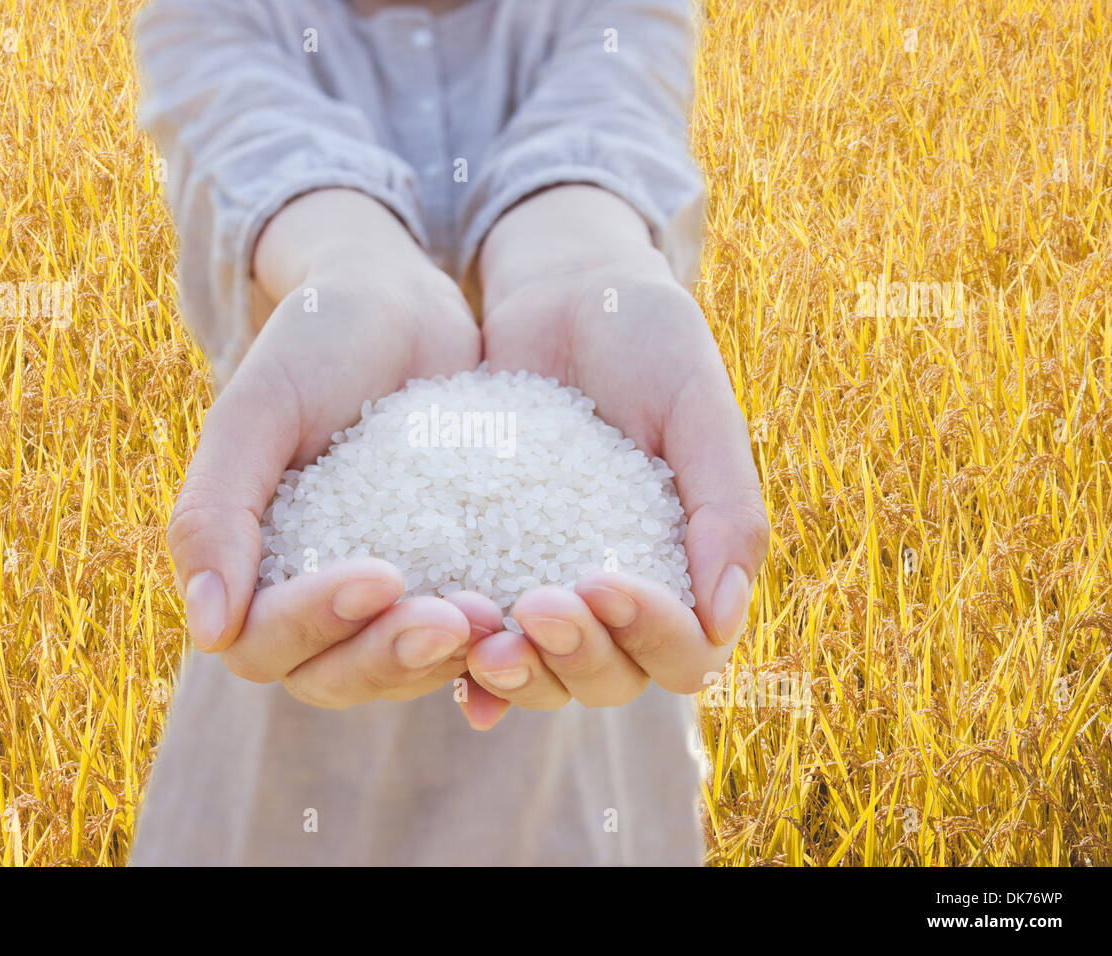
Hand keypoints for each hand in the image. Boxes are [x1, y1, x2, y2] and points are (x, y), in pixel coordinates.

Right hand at [168, 189, 502, 708]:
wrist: (398, 302)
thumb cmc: (315, 344)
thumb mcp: (259, 411)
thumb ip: (215, 513)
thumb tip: (207, 633)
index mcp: (249, 569)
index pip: (264, 643)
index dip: (315, 623)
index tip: (381, 575)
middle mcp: (309, 599)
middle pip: (333, 678)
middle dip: (390, 655)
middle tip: (455, 617)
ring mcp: (380, 598)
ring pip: (398, 671)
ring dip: (442, 658)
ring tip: (496, 615)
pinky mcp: (442, 580)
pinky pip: (458, 637)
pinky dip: (487, 641)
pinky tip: (527, 615)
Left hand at [457, 186, 769, 728]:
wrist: (560, 293)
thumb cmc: (647, 340)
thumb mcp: (695, 405)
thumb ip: (726, 505)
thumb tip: (725, 618)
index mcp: (685, 569)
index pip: (686, 651)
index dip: (652, 636)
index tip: (603, 580)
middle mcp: (620, 596)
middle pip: (610, 681)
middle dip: (577, 658)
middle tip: (535, 607)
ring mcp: (552, 587)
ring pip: (544, 677)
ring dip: (519, 674)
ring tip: (482, 642)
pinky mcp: (490, 569)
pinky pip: (481, 641)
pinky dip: (468, 669)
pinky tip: (450, 665)